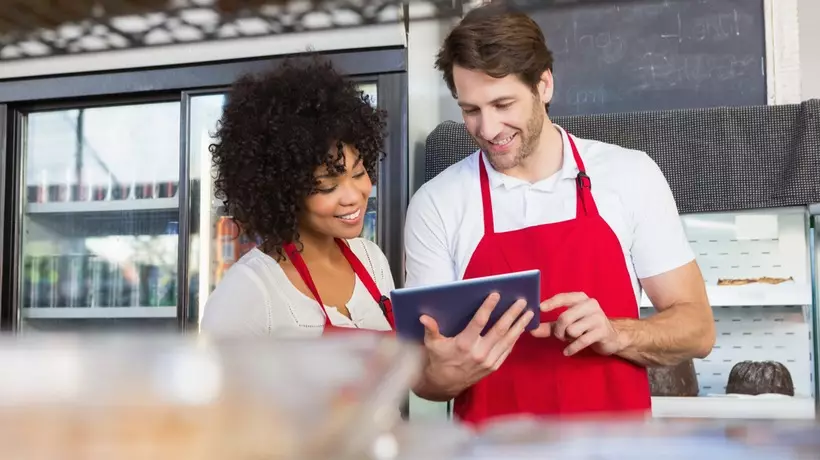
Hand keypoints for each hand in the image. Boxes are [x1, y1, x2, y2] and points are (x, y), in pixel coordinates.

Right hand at [419, 293, 533, 393]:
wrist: (445, 384)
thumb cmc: (438, 359)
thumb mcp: (432, 344)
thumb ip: (431, 330)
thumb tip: (424, 317)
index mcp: (464, 344)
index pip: (479, 322)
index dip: (488, 307)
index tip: (497, 294)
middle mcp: (479, 353)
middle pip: (499, 329)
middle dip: (512, 314)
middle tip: (521, 301)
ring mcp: (488, 361)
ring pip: (507, 340)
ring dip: (519, 325)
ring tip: (529, 312)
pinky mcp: (494, 367)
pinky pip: (507, 350)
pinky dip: (515, 338)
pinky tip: (521, 328)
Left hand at [531, 292, 621, 356]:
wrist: (611, 338)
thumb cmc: (585, 328)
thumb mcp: (567, 325)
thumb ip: (549, 326)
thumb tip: (531, 330)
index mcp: (581, 299)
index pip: (563, 297)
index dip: (551, 303)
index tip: (540, 308)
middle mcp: (590, 305)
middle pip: (565, 318)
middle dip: (558, 331)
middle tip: (560, 336)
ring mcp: (598, 318)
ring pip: (572, 330)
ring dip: (568, 338)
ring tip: (571, 339)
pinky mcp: (602, 332)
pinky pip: (581, 341)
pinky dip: (572, 348)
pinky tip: (567, 352)